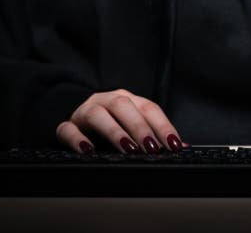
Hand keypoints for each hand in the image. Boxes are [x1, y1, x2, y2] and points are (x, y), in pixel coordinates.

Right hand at [56, 88, 190, 154]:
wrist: (72, 110)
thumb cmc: (109, 120)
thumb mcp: (131, 124)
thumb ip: (154, 134)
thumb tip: (182, 146)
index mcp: (127, 99)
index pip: (149, 108)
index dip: (163, 125)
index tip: (174, 144)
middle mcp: (107, 100)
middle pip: (124, 106)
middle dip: (140, 127)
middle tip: (152, 148)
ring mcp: (86, 110)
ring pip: (98, 114)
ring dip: (114, 131)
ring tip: (128, 148)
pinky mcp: (68, 123)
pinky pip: (69, 128)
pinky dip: (77, 138)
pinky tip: (87, 150)